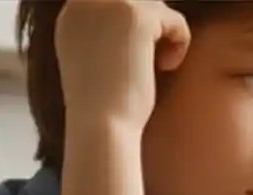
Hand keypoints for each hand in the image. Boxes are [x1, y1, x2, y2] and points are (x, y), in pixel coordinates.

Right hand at [55, 0, 190, 133]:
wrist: (101, 124)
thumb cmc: (105, 105)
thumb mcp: (98, 61)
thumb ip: (111, 35)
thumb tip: (148, 26)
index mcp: (72, 14)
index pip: (117, 5)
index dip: (138, 28)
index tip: (139, 57)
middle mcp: (85, 2)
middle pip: (139, 2)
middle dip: (154, 28)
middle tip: (153, 61)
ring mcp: (109, 5)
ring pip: (157, 7)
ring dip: (166, 35)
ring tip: (160, 64)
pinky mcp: (136, 15)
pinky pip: (174, 19)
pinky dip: (179, 43)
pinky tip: (166, 66)